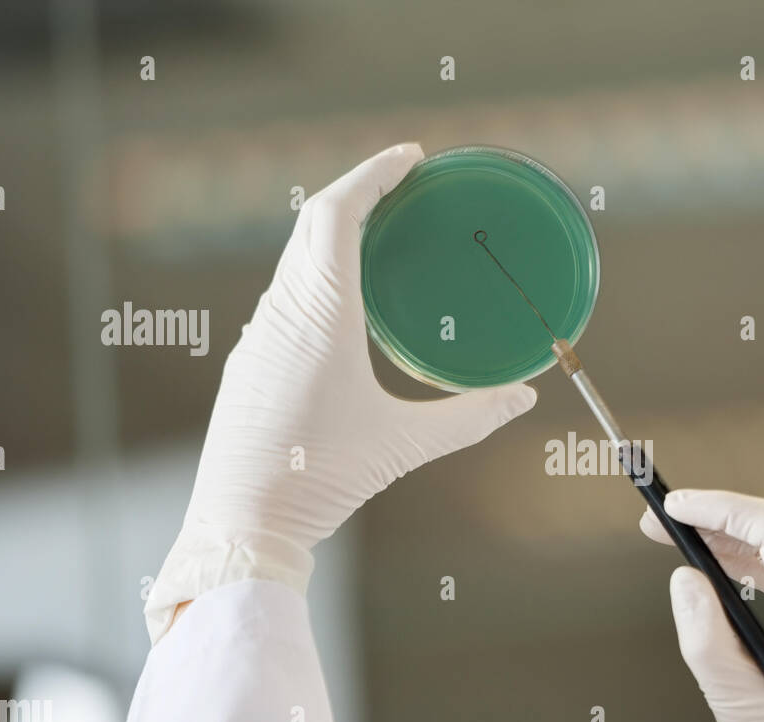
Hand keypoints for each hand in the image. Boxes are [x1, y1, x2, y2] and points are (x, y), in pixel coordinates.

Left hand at [145, 143, 535, 642]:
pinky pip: (286, 292)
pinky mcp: (253, 361)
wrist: (240, 523)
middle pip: (312, 223)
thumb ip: (469, 418)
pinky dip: (318, 270)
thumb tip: (523, 397)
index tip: (412, 156)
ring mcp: (261, 335)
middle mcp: (283, 312)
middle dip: (359, 191)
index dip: (374, 173)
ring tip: (382, 231)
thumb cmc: (319, 480)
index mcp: (320, 316)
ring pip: (294, 257)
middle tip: (406, 183)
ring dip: (335, 231)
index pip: (338, 214)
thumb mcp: (403, 446)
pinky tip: (346, 301)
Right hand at [641, 489, 763, 721]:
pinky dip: (751, 563)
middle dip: (721, 516)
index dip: (724, 508)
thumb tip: (684, 580)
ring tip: (676, 539)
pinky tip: (715, 571)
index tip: (672, 508)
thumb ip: (708, 642)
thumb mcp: (740, 712)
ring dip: (732, 537)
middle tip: (659, 522)